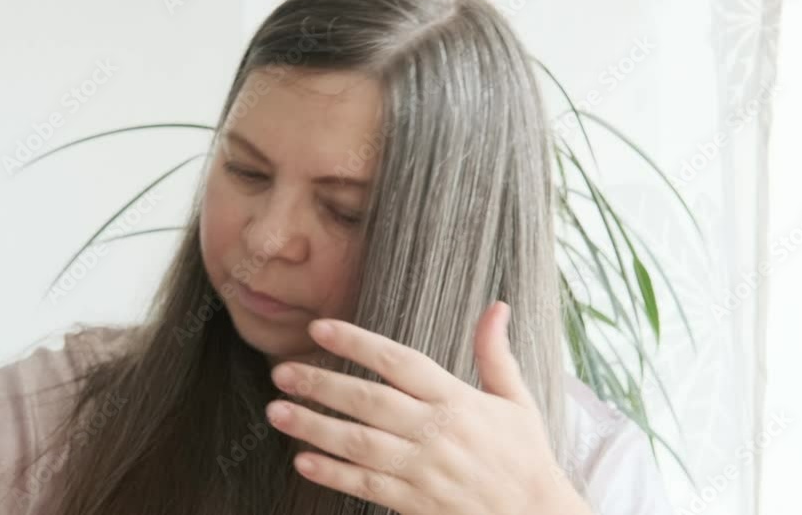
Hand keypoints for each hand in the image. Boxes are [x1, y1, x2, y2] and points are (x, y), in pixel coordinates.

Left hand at [265, 301, 591, 514]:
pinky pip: (366, 486)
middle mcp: (436, 431)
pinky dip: (333, 474)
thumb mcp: (516, 400)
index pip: (399, 362)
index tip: (319, 329)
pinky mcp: (415, 502)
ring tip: (277, 412)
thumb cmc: (524, 454)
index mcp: (457, 400)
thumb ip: (495, 353)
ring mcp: (423, 469)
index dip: (357, 343)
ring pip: (359, 445)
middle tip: (281, 372)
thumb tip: (497, 307)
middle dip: (321, 385)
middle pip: (369, 402)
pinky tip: (303, 461)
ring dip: (314, 427)